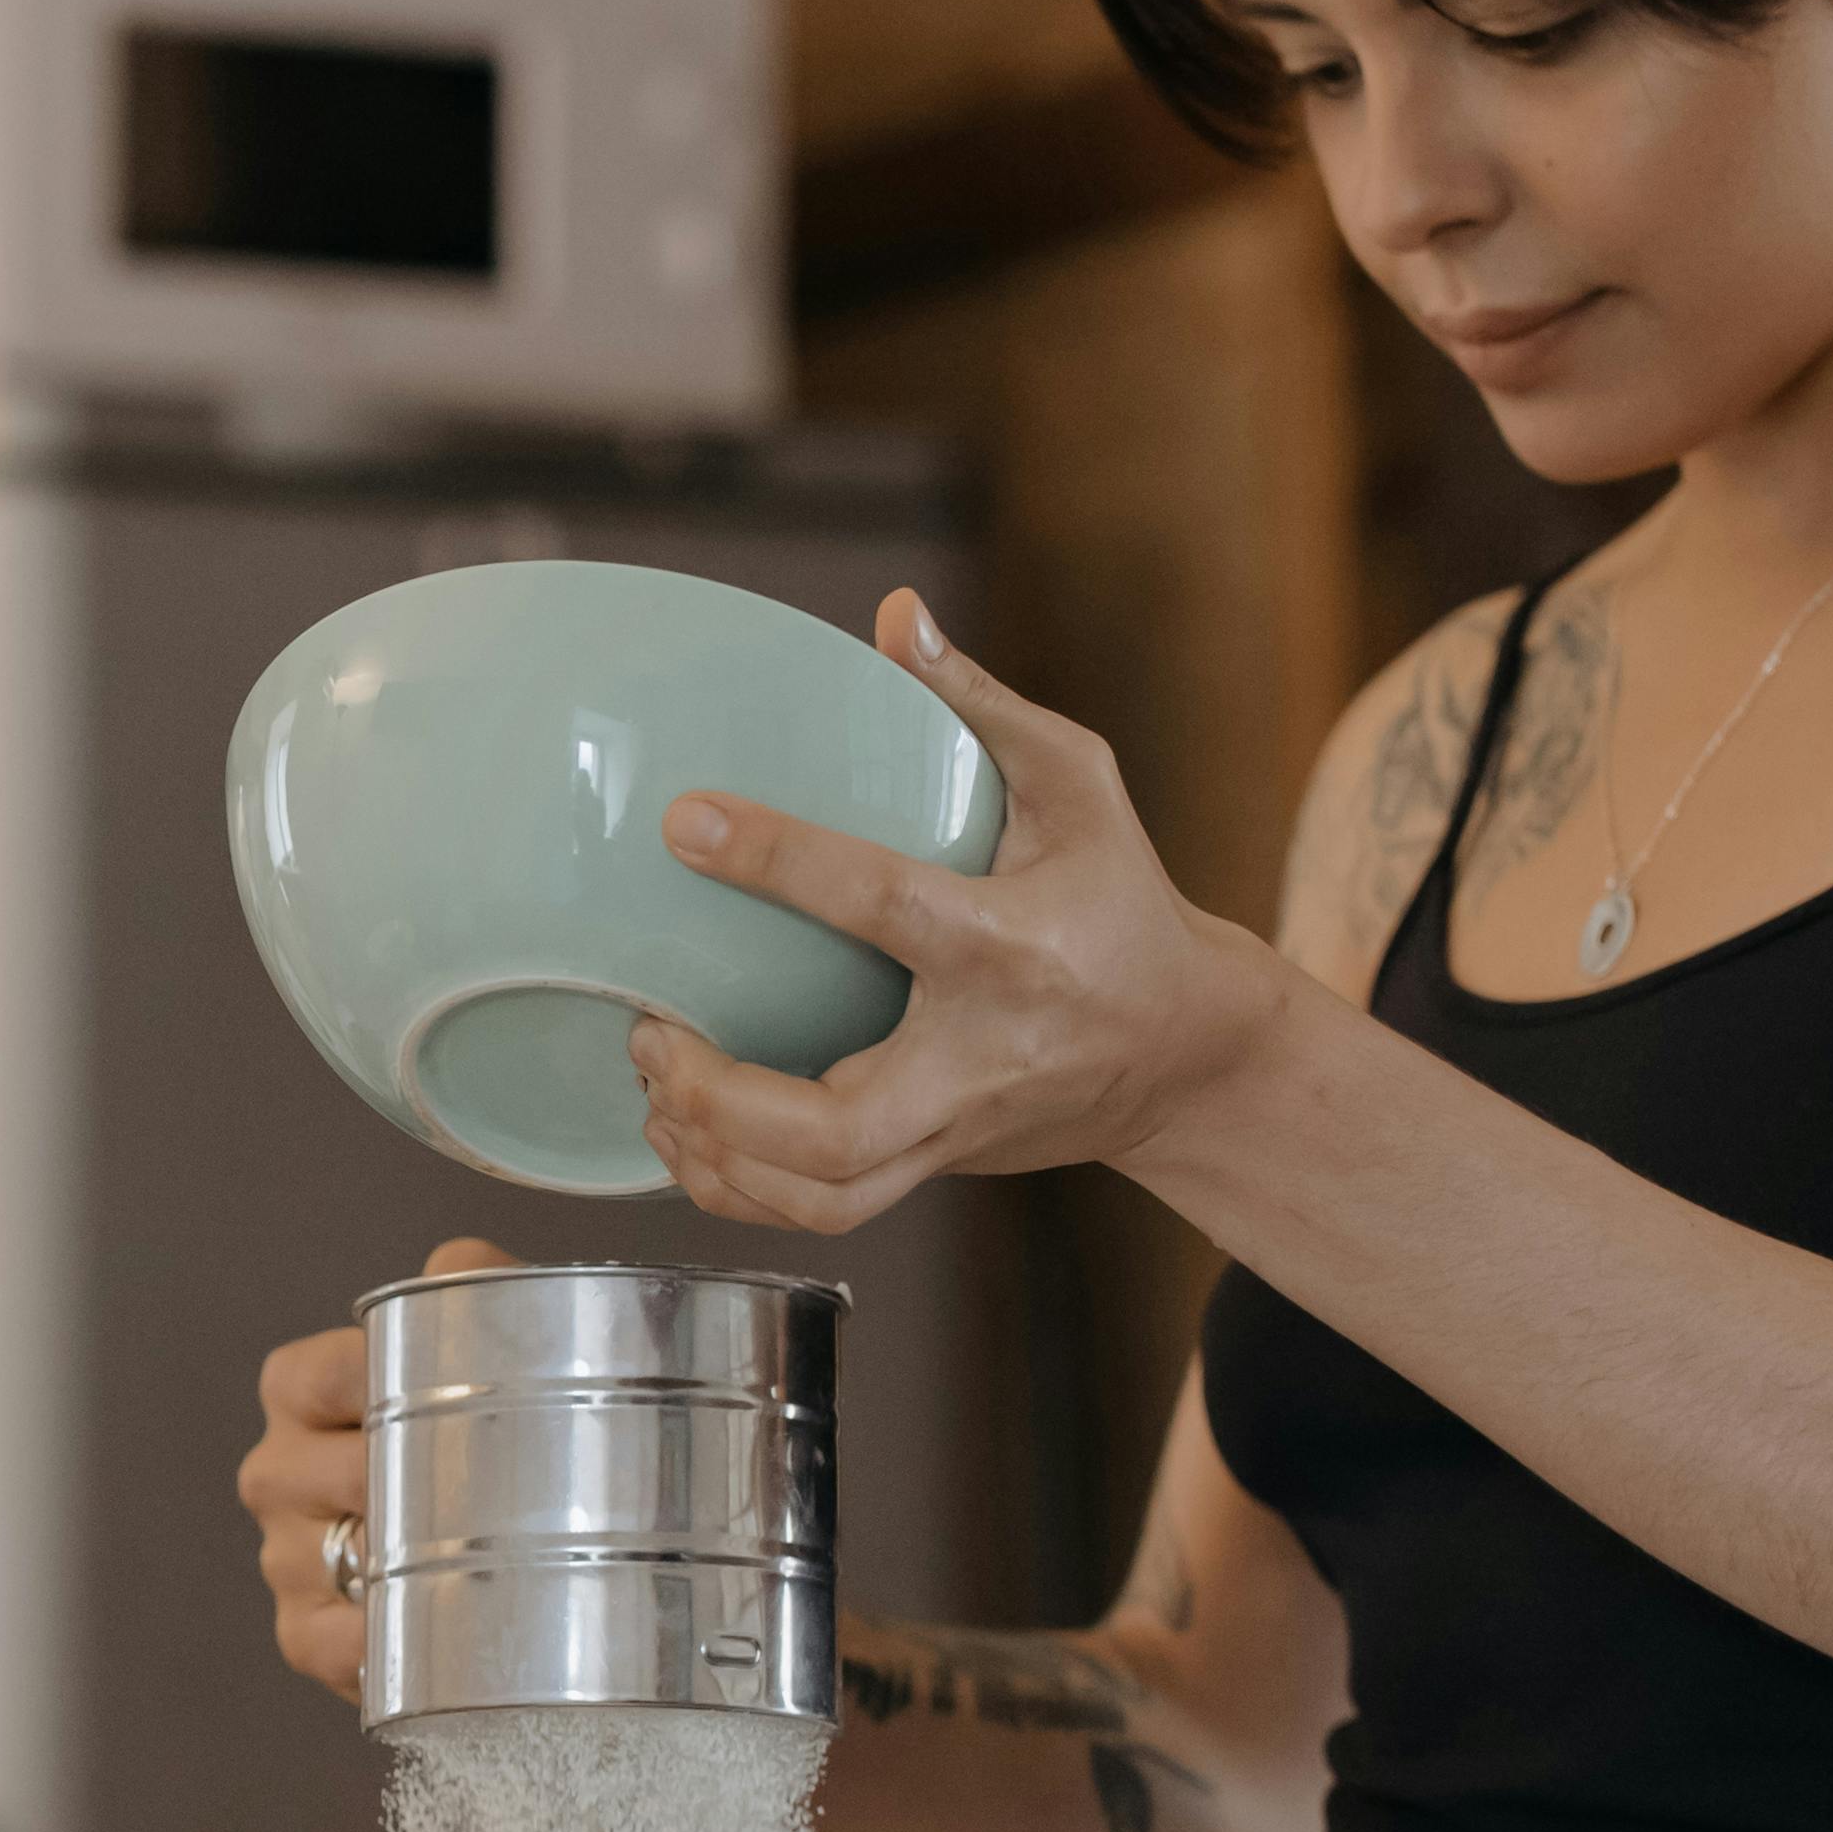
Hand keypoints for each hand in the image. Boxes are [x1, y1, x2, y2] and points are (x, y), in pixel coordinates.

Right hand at [239, 1235, 516, 1694]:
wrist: (522, 1542)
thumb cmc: (490, 1435)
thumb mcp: (494, 1345)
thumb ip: (477, 1288)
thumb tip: (459, 1266)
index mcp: (301, 1390)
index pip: (316, 1376)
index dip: (379, 1387)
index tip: (454, 1400)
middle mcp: (278, 1471)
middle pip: (313, 1473)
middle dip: (397, 1484)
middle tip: (484, 1491)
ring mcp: (284, 1557)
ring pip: (317, 1559)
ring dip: (391, 1565)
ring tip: (468, 1562)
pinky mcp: (305, 1633)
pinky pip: (323, 1642)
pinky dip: (371, 1645)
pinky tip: (422, 1635)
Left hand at [629, 591, 1284, 1232]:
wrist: (1182, 1053)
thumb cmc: (1121, 902)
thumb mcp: (1080, 786)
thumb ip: (983, 706)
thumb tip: (893, 616)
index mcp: (1010, 946)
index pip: (885, 906)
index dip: (779, 862)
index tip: (686, 821)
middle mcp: (977, 1058)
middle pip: (839, 1129)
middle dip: (724, 1099)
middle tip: (650, 1031)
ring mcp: (953, 1131)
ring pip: (824, 1198)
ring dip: (717, 1159)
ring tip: (655, 1082)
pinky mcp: (931, 1170)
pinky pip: (818, 1215)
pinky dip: (735, 1189)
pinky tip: (683, 1131)